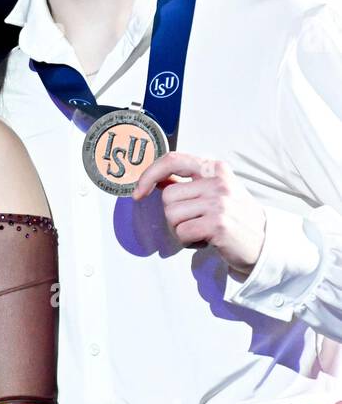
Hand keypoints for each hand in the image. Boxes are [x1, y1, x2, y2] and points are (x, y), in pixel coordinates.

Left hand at [133, 152, 266, 275]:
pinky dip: (188, 241)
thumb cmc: (236, 217)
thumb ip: (189, 183)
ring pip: (172, 216)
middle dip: (174, 215)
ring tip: (202, 230)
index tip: (139, 191)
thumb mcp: (215, 191)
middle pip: (167, 197)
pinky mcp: (218, 224)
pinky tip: (205, 240)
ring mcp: (219, 202)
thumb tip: (155, 179)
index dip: (149, 175)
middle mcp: (218, 181)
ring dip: (180, 230)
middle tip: (194, 222)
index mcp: (214, 168)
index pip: (172, 160)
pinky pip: (182, 232)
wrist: (264, 243)